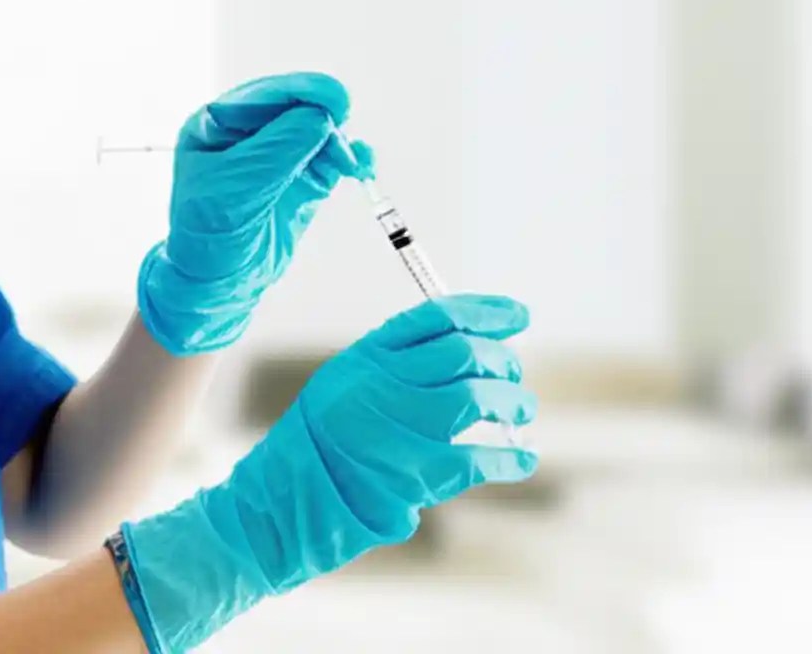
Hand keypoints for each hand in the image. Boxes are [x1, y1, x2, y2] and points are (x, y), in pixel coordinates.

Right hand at [119, 295, 538, 651]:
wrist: (288, 499)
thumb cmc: (321, 444)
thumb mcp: (344, 384)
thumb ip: (394, 365)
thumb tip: (467, 348)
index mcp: (366, 357)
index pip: (436, 318)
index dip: (484, 312)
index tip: (517, 315)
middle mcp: (382, 384)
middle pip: (464, 354)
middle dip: (502, 360)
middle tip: (513, 375)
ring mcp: (400, 427)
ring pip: (479, 397)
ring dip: (511, 402)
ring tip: (519, 409)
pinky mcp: (416, 472)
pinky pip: (480, 457)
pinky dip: (510, 458)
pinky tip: (523, 458)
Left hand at [137, 72, 371, 355]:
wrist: (219, 284)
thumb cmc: (209, 238)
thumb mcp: (236, 189)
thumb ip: (277, 149)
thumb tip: (319, 117)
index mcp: (216, 125)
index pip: (265, 95)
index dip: (302, 91)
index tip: (334, 97)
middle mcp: (248, 134)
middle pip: (296, 107)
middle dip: (324, 116)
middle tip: (345, 123)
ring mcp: (277, 155)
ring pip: (318, 131)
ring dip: (340, 140)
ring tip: (352, 162)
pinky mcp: (303, 179)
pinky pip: (331, 157)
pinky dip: (349, 157)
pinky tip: (360, 165)